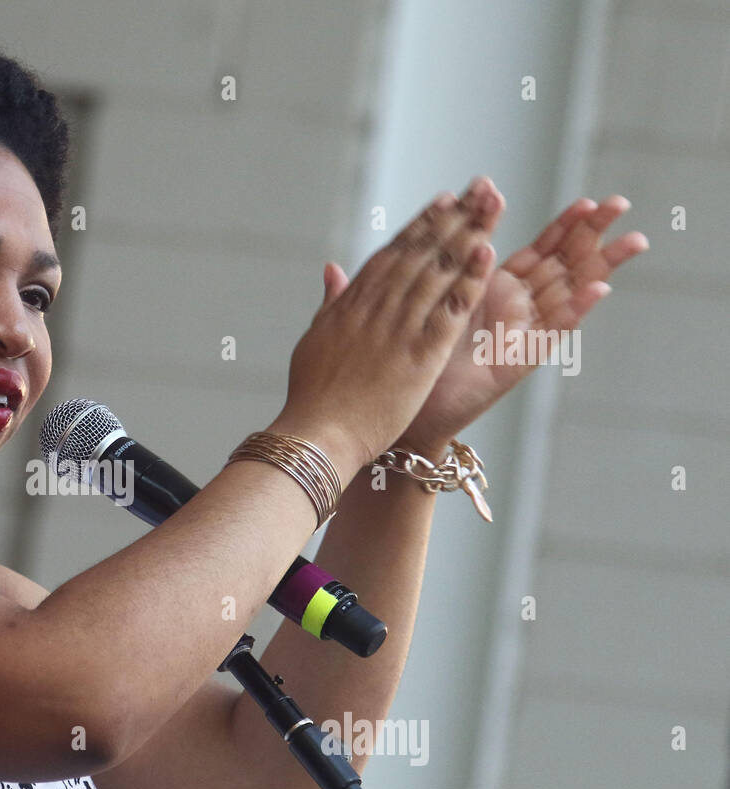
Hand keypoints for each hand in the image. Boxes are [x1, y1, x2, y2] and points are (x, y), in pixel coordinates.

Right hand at [279, 178, 500, 477]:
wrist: (317, 434)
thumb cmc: (311, 398)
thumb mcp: (314, 341)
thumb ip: (330, 303)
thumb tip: (331, 269)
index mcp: (350, 305)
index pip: (392, 254)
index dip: (420, 225)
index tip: (443, 201)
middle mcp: (375, 309)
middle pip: (420, 252)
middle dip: (451, 218)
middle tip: (479, 189)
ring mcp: (398, 329)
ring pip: (438, 271)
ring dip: (467, 236)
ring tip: (492, 208)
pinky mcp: (419, 355)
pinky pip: (450, 309)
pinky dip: (470, 279)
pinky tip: (489, 254)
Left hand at [319, 190, 648, 455]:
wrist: (389, 422)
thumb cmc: (387, 374)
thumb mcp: (376, 325)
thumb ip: (359, 296)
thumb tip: (333, 266)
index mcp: (474, 297)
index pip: (512, 250)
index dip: (531, 222)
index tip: (560, 191)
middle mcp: (499, 314)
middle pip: (551, 265)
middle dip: (583, 234)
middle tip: (615, 200)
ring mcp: (510, 338)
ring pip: (562, 294)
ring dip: (596, 264)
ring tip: (630, 235)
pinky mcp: (513, 364)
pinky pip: (550, 336)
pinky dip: (576, 311)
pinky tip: (600, 287)